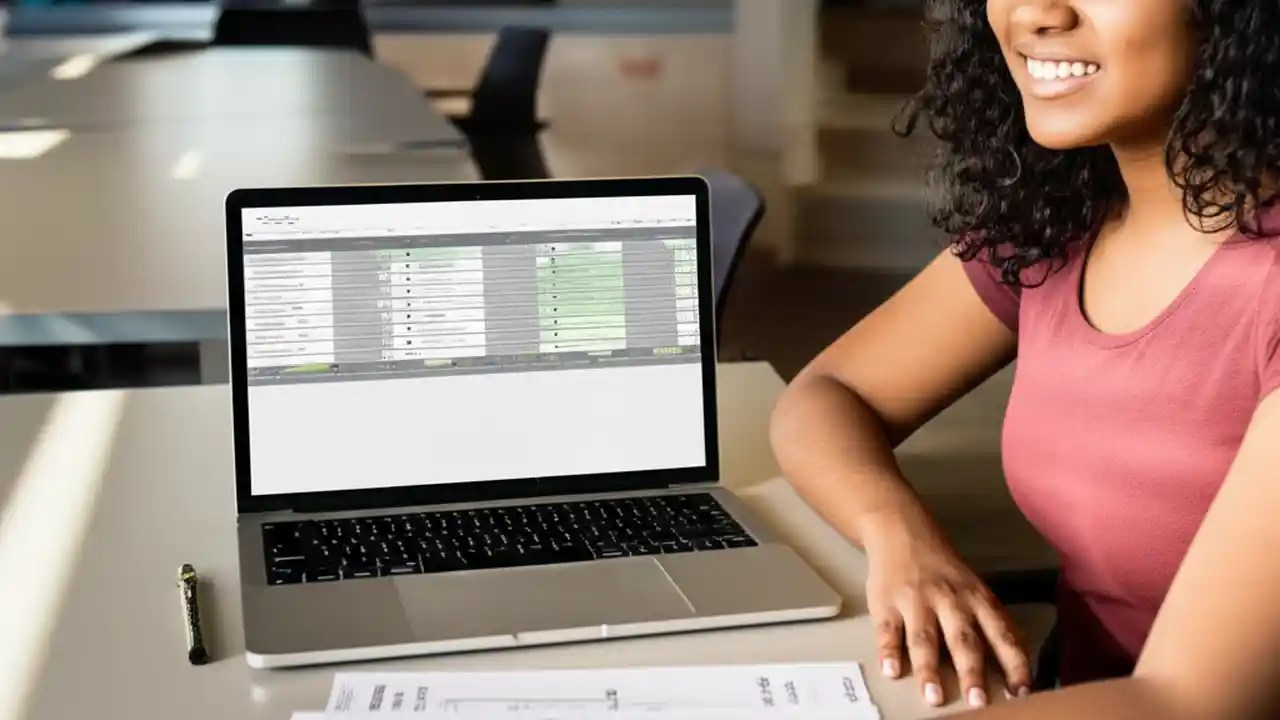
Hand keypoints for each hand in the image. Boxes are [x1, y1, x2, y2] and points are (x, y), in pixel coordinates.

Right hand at [863, 512, 1031, 708]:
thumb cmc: (943, 569)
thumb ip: (988, 623)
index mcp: (977, 598)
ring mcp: (917, 601)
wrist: (901, 531)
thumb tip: (1010, 668)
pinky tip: (892, 671)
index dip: (1014, 663)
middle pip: (963, 639)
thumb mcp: (973, 588)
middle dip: (971, 672)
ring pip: (925, 638)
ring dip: (929, 669)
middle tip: (978, 701)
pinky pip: (888, 630)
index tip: (1021, 691)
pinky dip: (889, 651)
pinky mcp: (887, 602)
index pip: (1002, 634)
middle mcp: (950, 600)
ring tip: (933, 696)